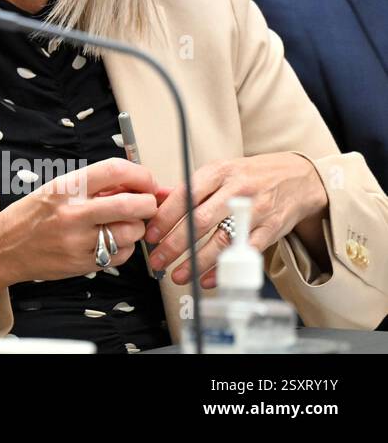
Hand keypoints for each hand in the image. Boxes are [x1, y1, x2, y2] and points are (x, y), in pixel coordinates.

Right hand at [0, 158, 158, 294]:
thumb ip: (93, 186)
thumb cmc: (31, 216)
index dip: (140, 174)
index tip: (146, 181)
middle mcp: (72, 213)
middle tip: (146, 204)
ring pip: (131, 232)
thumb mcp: (56, 189)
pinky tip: (108, 241)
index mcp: (65, 187)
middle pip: (131, 205)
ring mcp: (78, 240)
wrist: (4, 247)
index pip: (115, 171)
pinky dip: (123, 247)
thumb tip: (134, 183)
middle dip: (148, 204)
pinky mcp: (83, 263)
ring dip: (136, 227)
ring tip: (120, 225)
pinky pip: (121, 254)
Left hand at [144, 152, 328, 287]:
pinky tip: (209, 278)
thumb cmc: (252, 175)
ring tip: (180, 275)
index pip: (185, 196)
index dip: (165, 218)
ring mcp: (255, 211)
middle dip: (175, 244)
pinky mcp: (271, 229)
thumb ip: (192, 189)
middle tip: (159, 260)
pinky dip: (225, 269)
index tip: (151, 235)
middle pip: (200, 221)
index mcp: (219, 172)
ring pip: (222, 240)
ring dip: (197, 262)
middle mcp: (236, 190)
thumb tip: (159, 203)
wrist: (298, 177)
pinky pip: (245, 253)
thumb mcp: (221, 171)